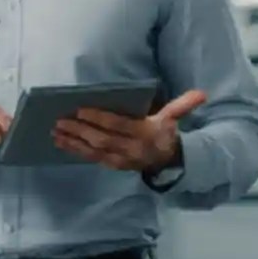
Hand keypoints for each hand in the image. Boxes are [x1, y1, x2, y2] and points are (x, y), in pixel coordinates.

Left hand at [53, 90, 206, 173]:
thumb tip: (202, 93)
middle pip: (101, 139)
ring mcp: (120, 159)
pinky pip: (91, 158)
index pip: (118, 125)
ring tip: (55, 131)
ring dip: (73, 141)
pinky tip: (61, 142)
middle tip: (60, 120)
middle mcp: (130, 148)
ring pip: (93, 150)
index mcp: (143, 133)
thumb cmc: (164, 132)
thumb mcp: (174, 118)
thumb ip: (184, 105)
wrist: (168, 161)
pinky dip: (75, 151)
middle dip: (79, 130)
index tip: (80, 109)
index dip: (99, 118)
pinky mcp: (112, 165)